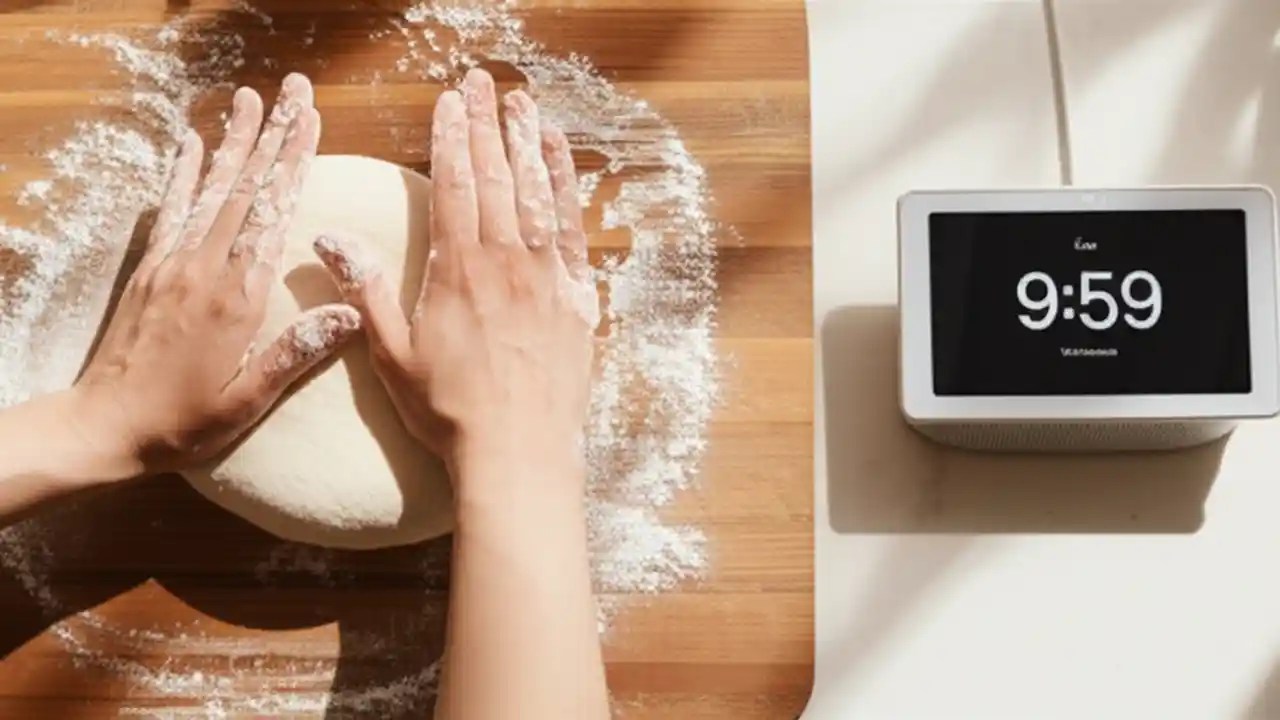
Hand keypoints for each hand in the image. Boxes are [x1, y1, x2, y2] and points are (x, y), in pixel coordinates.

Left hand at [71, 74, 360, 475]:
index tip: (310, 123)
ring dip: (234, 141)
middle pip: (246, 190)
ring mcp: (172, 265)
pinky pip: (172, 211)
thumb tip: (349, 312)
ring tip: (251, 98)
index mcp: (235, 300)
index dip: (293, 165)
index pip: (272, 217)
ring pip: (211, 190)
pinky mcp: (151, 271)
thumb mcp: (247, 401)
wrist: (104, 427)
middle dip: (274, 137)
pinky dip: (184, 173)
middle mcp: (202, 270)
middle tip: (296, 92)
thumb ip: (295, 353)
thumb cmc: (183, 423)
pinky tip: (194, 141)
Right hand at [315, 68, 597, 502]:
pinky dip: (568, 187)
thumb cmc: (448, 412)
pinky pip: (575, 228)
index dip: (450, 139)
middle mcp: (506, 261)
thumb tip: (330, 237)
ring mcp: (547, 275)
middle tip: (481, 81)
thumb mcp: (392, 354)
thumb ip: (365, 291)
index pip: (454, 186)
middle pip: (496, 177)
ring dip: (528, 142)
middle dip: (486, 124)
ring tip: (521, 102)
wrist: (518, 453)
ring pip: (538, 192)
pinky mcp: (577, 296)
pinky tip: (561, 158)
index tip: (448, 102)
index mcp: (457, 270)